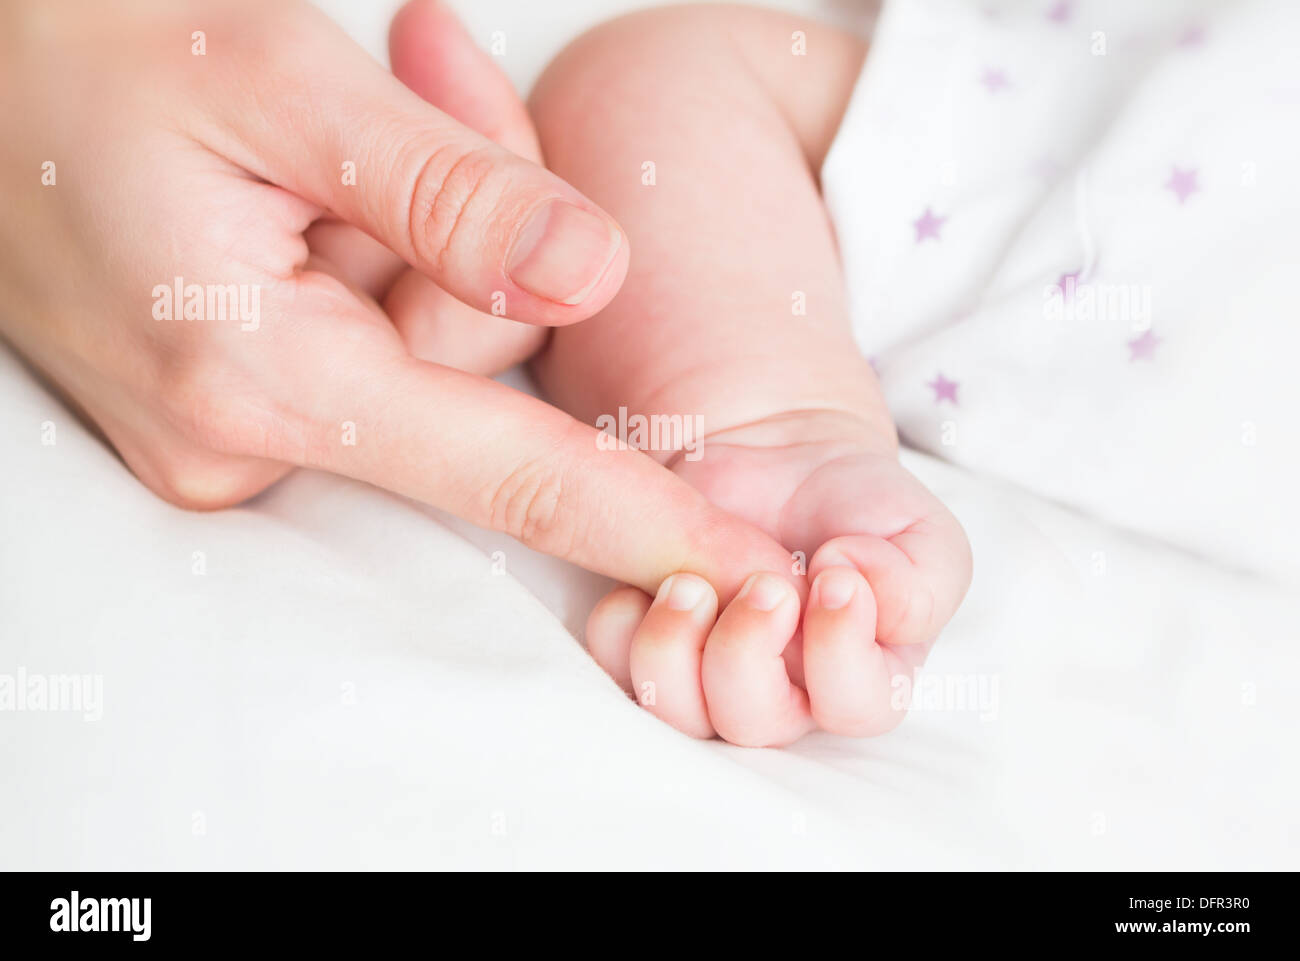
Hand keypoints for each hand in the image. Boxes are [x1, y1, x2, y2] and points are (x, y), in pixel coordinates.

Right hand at [0, 0, 793, 591]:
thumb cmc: (84, 53)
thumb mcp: (282, 84)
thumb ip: (448, 193)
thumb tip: (591, 276)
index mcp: (261, 376)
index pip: (505, 475)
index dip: (638, 522)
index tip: (742, 579)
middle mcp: (245, 438)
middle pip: (473, 369)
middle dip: (478, 227)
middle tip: (422, 74)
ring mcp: (232, 431)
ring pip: (427, 346)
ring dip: (419, 221)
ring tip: (339, 117)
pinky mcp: (233, 401)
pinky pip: (371, 343)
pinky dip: (377, 249)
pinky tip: (314, 176)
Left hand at [585, 412, 972, 745]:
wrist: (785, 458)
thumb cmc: (859, 508)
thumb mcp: (926, 535)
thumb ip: (923, 584)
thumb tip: (859, 592)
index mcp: (861, 677)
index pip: (857, 708)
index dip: (841, 654)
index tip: (834, 576)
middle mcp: (783, 693)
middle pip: (755, 724)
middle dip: (747, 654)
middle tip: (760, 585)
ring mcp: (709, 676)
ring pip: (680, 711)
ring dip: (676, 648)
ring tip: (688, 583)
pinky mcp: (652, 645)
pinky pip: (618, 670)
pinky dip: (621, 630)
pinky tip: (642, 586)